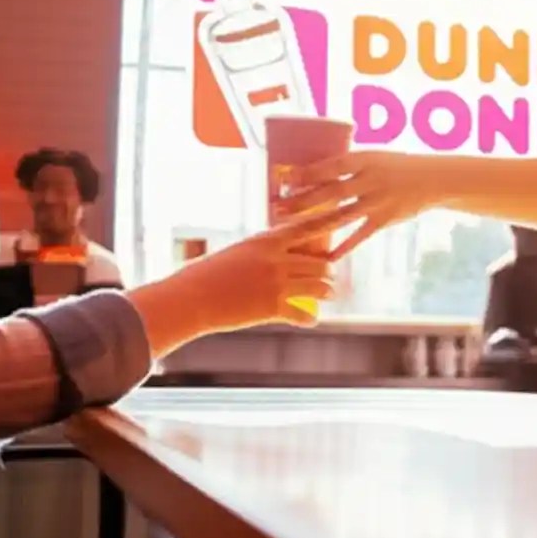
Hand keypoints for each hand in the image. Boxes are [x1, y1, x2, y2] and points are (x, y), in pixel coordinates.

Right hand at [130, 205, 365, 357]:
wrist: (190, 299)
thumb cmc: (205, 275)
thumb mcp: (236, 254)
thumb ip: (260, 252)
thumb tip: (277, 253)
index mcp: (265, 240)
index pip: (306, 227)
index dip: (330, 222)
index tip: (346, 217)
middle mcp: (275, 259)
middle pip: (319, 262)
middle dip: (329, 270)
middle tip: (331, 276)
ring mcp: (276, 283)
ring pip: (318, 285)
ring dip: (327, 291)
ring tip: (329, 294)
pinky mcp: (272, 307)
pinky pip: (303, 313)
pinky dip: (309, 318)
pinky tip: (312, 320)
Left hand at [280, 151, 442, 258]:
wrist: (433, 179)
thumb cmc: (396, 165)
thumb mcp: (373, 156)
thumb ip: (348, 165)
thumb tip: (313, 172)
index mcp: (365, 159)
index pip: (331, 166)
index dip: (307, 173)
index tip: (284, 178)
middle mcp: (370, 180)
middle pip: (331, 192)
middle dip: (303, 202)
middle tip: (279, 208)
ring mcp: (378, 202)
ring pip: (341, 215)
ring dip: (315, 224)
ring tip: (293, 231)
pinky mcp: (385, 220)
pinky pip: (361, 235)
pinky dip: (345, 246)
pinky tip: (328, 257)